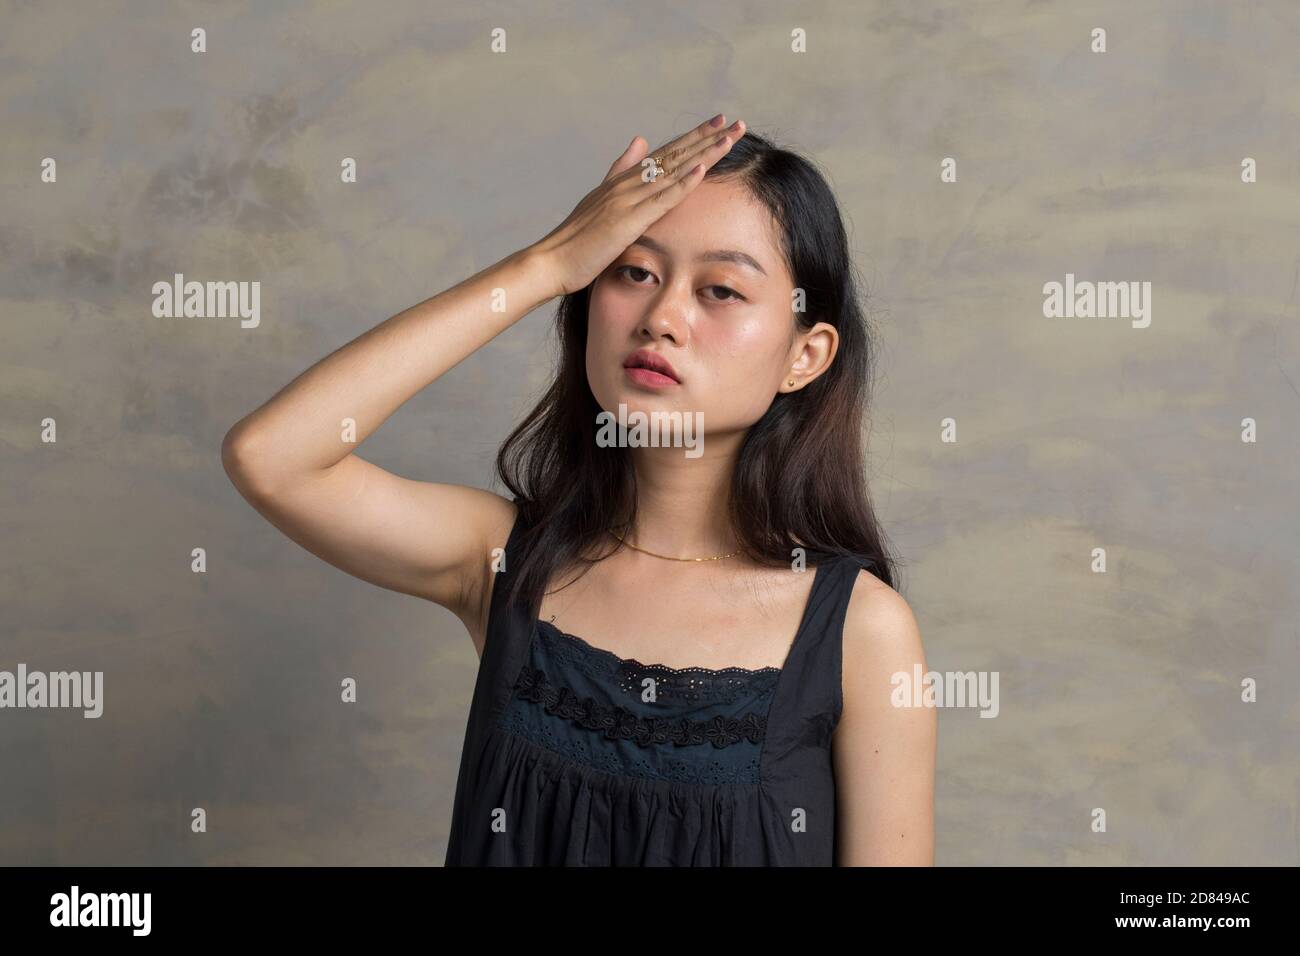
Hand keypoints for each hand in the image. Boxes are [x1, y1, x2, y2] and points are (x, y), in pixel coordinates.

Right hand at [526, 114, 745, 297]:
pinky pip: (661, 198)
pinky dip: (683, 182)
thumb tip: (640, 140)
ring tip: (729, 138)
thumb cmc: (577, 240)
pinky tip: (702, 168)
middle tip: (735, 122)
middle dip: (706, 137)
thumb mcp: (602, 199)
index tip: (718, 124)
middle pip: (674, 154)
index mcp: (624, 180)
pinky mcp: (628, 220)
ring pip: (673, 170)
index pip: (666, 153)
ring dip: (703, 153)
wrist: (552, 261)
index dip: (693, 138)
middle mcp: (628, 183)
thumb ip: (622, 169)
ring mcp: (627, 199)